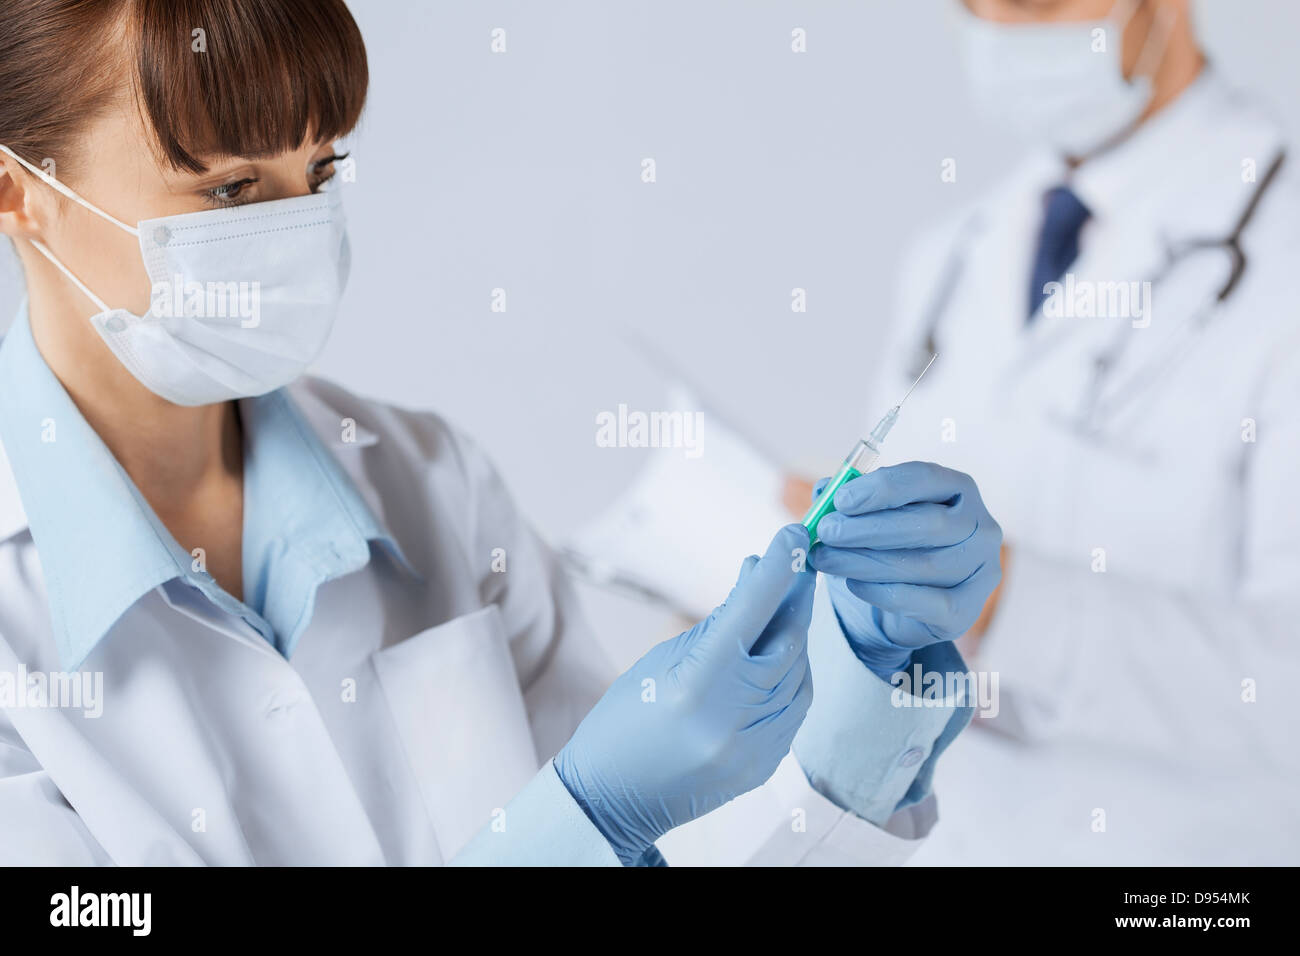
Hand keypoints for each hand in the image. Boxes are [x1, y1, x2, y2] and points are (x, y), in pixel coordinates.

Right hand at [555, 524, 814, 864]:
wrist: (613, 800)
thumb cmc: (625, 719)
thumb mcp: (662, 660)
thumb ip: (718, 623)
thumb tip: (759, 578)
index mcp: (695, 687)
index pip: (750, 613)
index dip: (776, 570)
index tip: (795, 536)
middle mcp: (731, 720)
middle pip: (786, 643)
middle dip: (794, 599)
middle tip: (796, 565)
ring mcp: (754, 749)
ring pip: (799, 674)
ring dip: (793, 638)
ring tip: (777, 612)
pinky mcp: (767, 766)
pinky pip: (795, 708)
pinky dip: (791, 676)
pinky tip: (775, 658)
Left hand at [807, 462, 1001, 678]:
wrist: (903, 608)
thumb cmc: (889, 547)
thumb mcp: (870, 516)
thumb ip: (848, 500)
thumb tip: (824, 491)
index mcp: (958, 489)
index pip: (926, 479)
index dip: (883, 488)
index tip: (841, 500)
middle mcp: (980, 527)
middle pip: (928, 523)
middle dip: (869, 528)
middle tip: (827, 532)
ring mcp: (982, 571)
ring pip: (924, 565)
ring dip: (866, 562)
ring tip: (826, 560)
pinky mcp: (967, 611)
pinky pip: (926, 602)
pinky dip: (883, 592)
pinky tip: (853, 584)